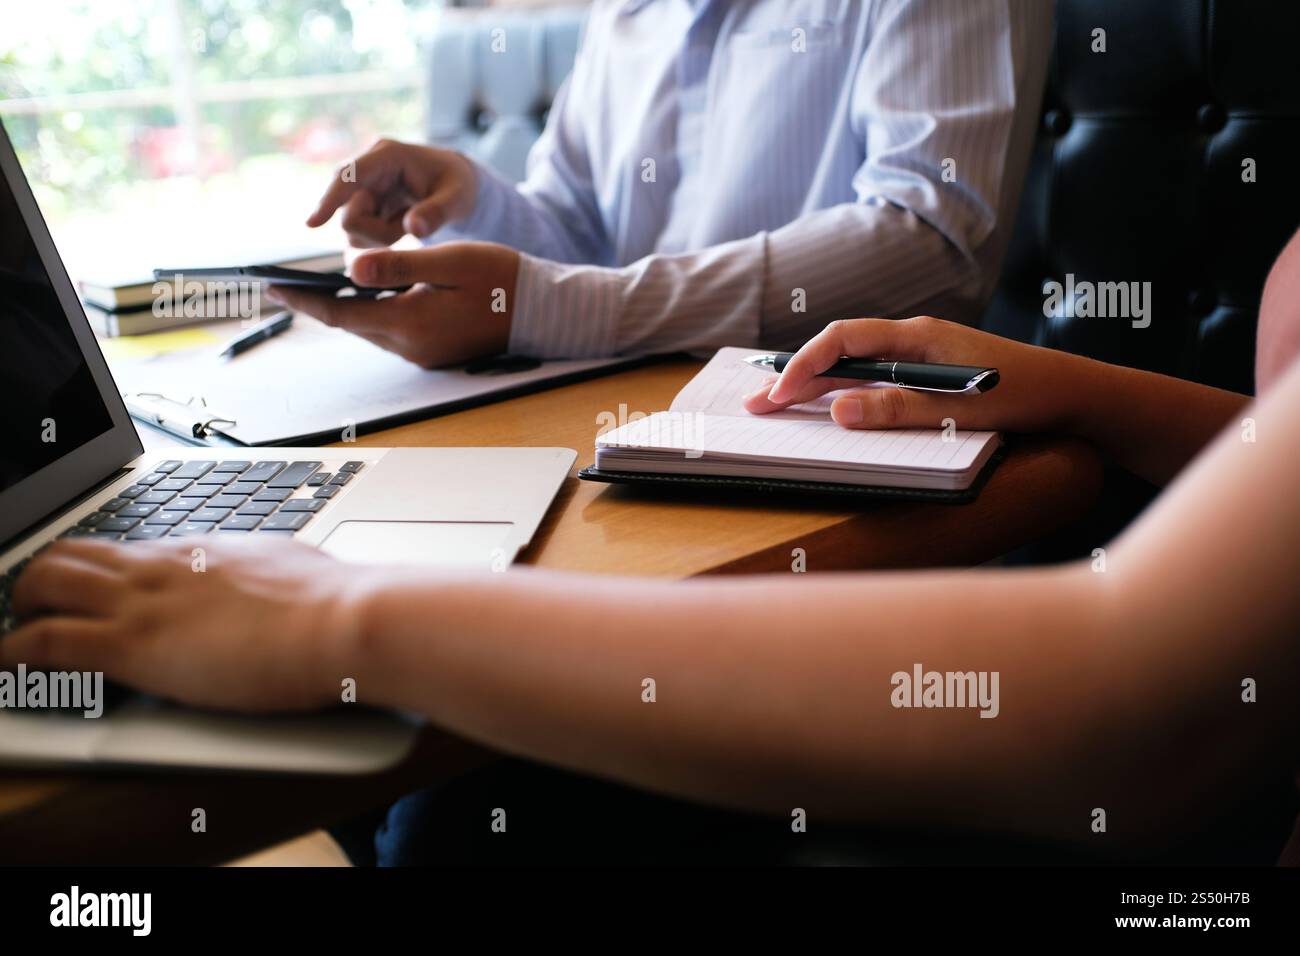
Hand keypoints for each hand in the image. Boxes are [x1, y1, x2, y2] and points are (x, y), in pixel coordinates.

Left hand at [1, 537, 371, 712]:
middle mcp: (163, 566)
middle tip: (38, 609)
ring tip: (18, 630)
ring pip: (45, 581)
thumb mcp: (294, 572)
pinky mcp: (133, 646)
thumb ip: (269, 574)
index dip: (102, 573)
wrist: (343, 620)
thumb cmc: (335, 602)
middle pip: (73, 552)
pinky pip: (46, 642)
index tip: (97, 592)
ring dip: (23, 605)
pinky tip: (5, 665)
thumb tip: (280, 576)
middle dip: (43, 579)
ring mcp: (144, 602)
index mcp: (202, 550)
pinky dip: (13, 654)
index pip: (129, 551)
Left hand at [266, 241, 518, 367]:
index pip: (341, 314)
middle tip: (282, 285)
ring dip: (345, 309)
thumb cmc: (502, 279)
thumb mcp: (448, 261)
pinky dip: (372, 313)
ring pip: (370, 328)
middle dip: (318, 305)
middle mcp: (412, 346)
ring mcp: (423, 354)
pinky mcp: (433, 352)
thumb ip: (398, 265)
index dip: (303, 301)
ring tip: (315, 287)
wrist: (543, 312)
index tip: (272, 288)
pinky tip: (365, 294)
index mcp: (412, 323)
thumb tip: (349, 269)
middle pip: (351, 324)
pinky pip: (391, 331)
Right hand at [308, 138, 478, 245]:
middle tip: (410, 228)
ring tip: (410, 223)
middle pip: (348, 212)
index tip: (311, 224)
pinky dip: (380, 239)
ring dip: (380, 237)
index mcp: (388, 156)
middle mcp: (367, 169)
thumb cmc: (458, 186)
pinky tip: (400, 226)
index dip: (329, 199)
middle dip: (377, 232)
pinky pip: (358, 234)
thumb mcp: (457, 199)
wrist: (455, 186)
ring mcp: (362, 188)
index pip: (348, 176)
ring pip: (352, 228)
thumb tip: (413, 227)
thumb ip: (438, 212)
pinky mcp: (361, 205)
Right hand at [742, 316, 1082, 432]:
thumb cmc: (1026, 396)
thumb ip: (898, 409)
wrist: (1074, 393)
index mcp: (918, 336)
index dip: (805, 365)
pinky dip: (841, 388)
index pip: (844, 339)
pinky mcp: (926, 370)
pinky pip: (871, 374)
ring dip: (814, 384)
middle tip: (756, 405)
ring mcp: (919, 353)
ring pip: (853, 363)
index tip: (778, 395)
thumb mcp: (960, 410)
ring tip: (775, 404)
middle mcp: (914, 337)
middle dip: (796, 376)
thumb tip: (837, 411)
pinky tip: (823, 402)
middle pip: (840, 350)